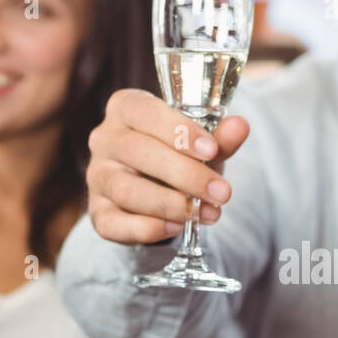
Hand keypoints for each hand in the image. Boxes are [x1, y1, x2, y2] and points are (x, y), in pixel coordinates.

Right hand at [87, 88, 249, 244]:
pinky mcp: (98, 212)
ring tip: (206, 213)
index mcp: (126, 108)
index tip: (211, 150)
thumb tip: (240, 127)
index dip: (178, 131)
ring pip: (128, 191)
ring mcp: (97, 177)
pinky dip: (148, 228)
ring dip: (172, 205)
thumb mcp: (203, 145)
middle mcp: (105, 139)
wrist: (159, 192)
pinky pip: (115, 223)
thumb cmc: (179, 156)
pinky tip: (177, 227)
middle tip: (222, 192)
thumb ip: (220, 138)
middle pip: (138, 153)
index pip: (144, 112)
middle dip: (186, 174)